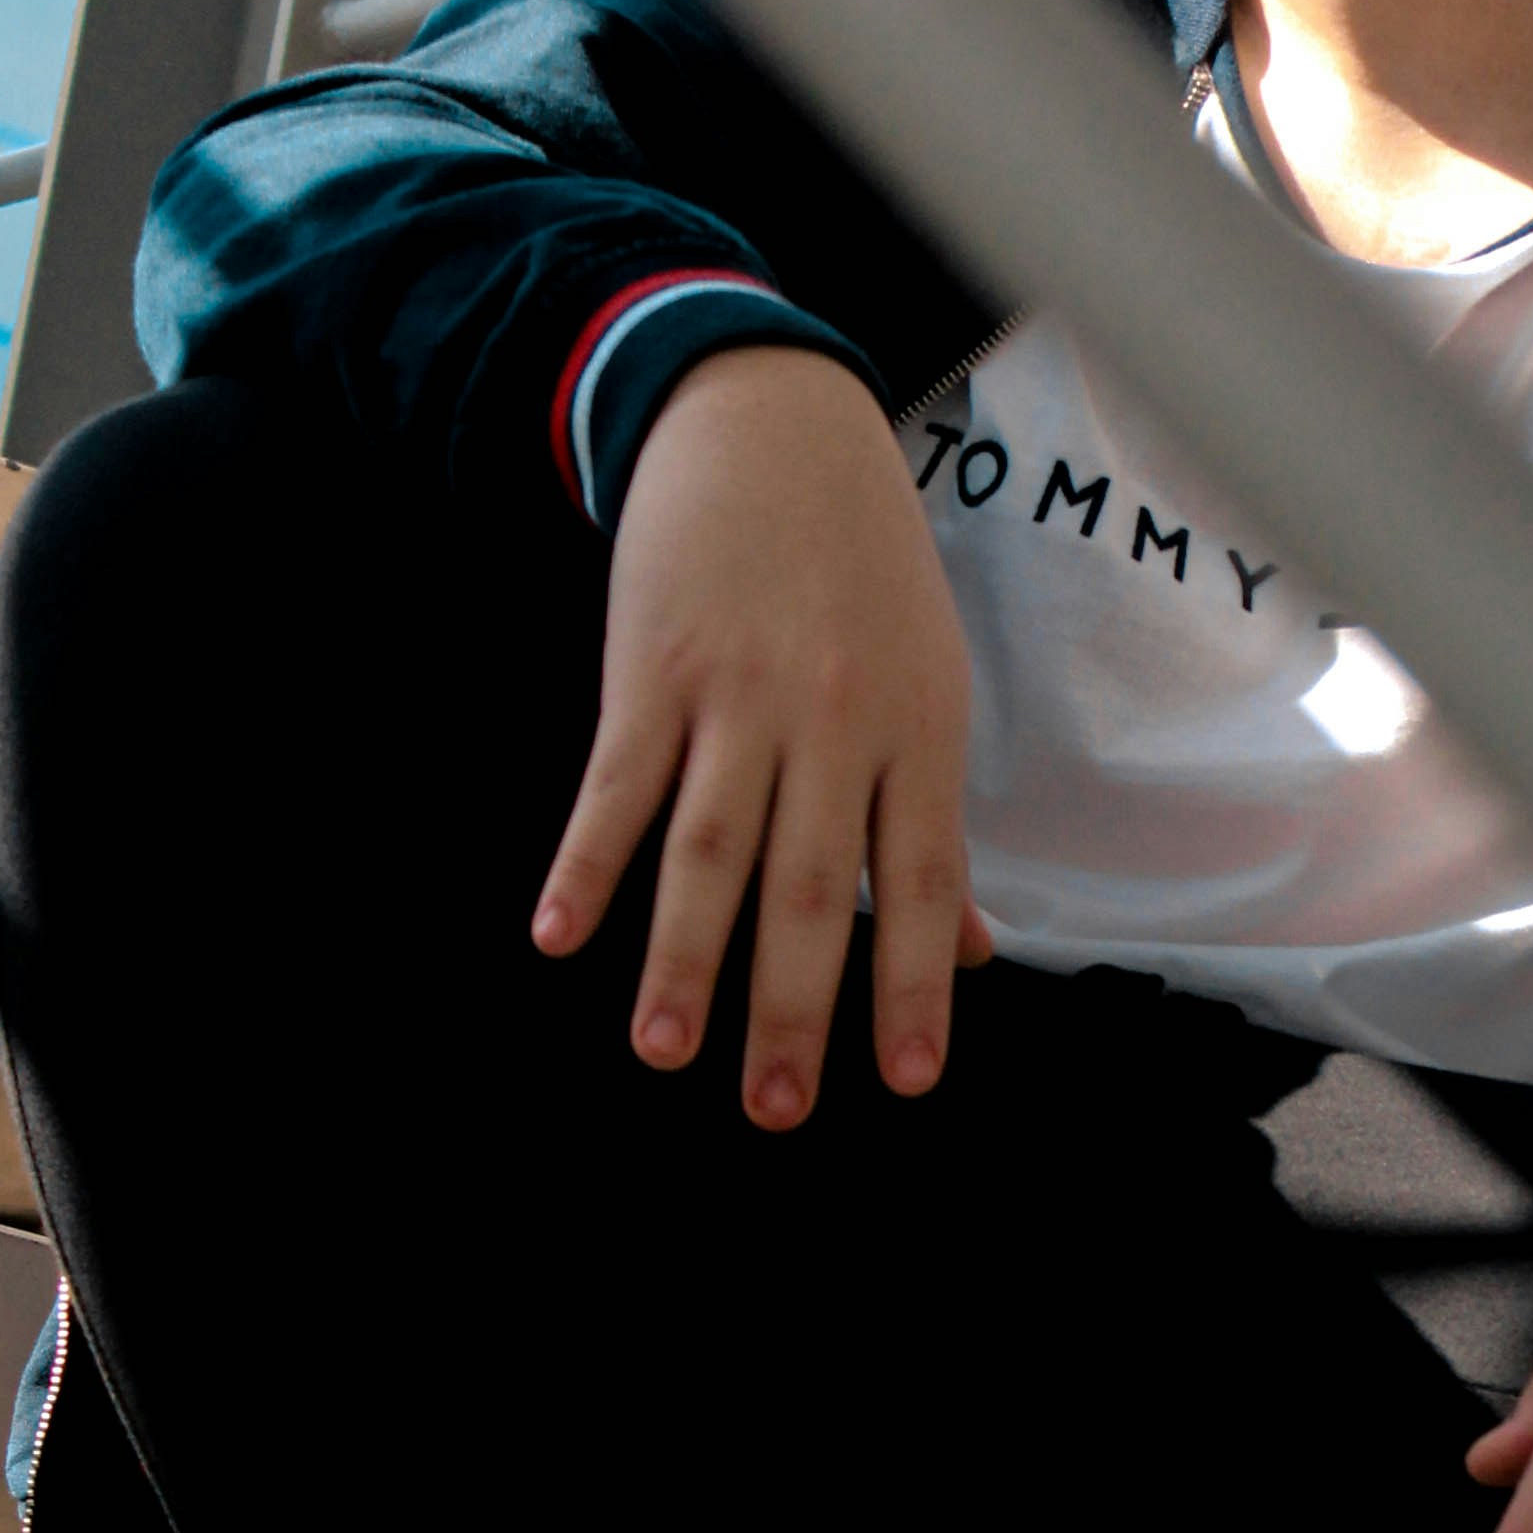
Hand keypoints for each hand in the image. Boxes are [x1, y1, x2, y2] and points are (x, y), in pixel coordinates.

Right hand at [530, 342, 991, 1126]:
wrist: (767, 422)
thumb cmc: (862, 569)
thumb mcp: (928, 679)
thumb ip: (932, 819)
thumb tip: (974, 951)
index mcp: (917, 730)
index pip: (922, 881)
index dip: (916, 985)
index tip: (907, 1082)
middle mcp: (832, 720)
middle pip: (811, 886)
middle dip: (794, 1007)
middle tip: (777, 1111)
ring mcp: (736, 694)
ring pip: (709, 849)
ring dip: (682, 959)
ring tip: (664, 1053)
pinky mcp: (650, 667)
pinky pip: (616, 782)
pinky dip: (586, 860)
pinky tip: (558, 933)